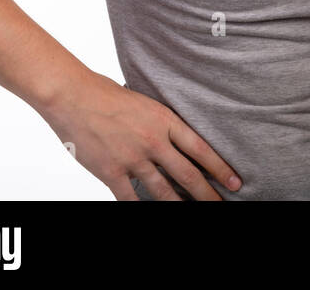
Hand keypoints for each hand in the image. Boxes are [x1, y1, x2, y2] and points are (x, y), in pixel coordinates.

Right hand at [38, 70, 241, 199]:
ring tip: (192, 213)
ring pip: (162, 191)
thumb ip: (163, 126)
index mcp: (165, 121)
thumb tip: (179, 144)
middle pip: (187, 174)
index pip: (201, 149)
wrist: (75, 97)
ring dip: (179, 206)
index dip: (220, 169)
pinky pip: (130, 198)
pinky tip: (149, 212)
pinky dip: (141, 208)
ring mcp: (132, 158)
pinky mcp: (111, 171)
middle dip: (207, 194)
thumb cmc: (109, 96)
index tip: (235, 182)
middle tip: (222, 204)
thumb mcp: (147, 104)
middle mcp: (153, 141)